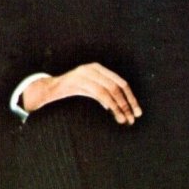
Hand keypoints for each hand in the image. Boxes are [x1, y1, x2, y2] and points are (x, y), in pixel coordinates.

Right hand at [22, 62, 142, 124]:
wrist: (51, 87)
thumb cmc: (73, 89)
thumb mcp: (91, 90)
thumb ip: (104, 95)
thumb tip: (120, 108)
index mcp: (100, 69)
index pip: (121, 83)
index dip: (131, 98)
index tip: (137, 112)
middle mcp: (94, 68)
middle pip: (117, 86)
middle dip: (126, 104)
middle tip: (132, 119)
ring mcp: (86, 73)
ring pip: (109, 90)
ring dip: (118, 107)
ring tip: (123, 120)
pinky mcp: (78, 80)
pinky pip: (98, 92)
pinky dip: (107, 102)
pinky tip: (112, 111)